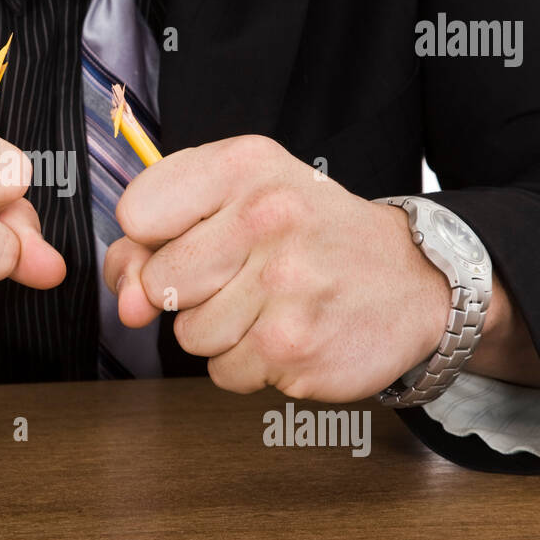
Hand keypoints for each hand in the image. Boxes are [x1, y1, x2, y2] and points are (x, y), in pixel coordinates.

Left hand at [103, 135, 450, 401]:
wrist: (414, 280)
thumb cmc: (310, 236)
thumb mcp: (240, 200)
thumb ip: (159, 236)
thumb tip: (125, 298)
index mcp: (244, 167)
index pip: (137, 212)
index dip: (150, 238)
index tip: (188, 237)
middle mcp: (266, 218)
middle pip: (157, 281)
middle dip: (186, 291)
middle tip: (239, 275)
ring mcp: (283, 286)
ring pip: (188, 334)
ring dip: (219, 331)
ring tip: (268, 304)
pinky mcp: (295, 347)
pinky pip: (223, 371)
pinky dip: (247, 363)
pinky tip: (285, 334)